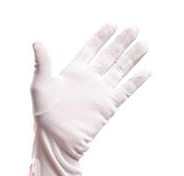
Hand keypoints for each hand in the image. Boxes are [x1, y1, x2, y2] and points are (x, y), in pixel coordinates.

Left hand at [30, 23, 150, 175]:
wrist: (55, 142)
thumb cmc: (44, 117)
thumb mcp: (40, 87)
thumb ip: (42, 63)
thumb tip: (36, 41)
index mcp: (73, 72)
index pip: (91, 49)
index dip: (101, 37)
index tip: (113, 24)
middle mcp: (89, 79)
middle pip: (109, 55)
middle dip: (121, 41)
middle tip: (134, 28)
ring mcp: (100, 92)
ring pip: (120, 69)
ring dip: (132, 57)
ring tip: (144, 43)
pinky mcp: (108, 105)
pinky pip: (125, 90)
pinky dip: (136, 80)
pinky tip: (147, 69)